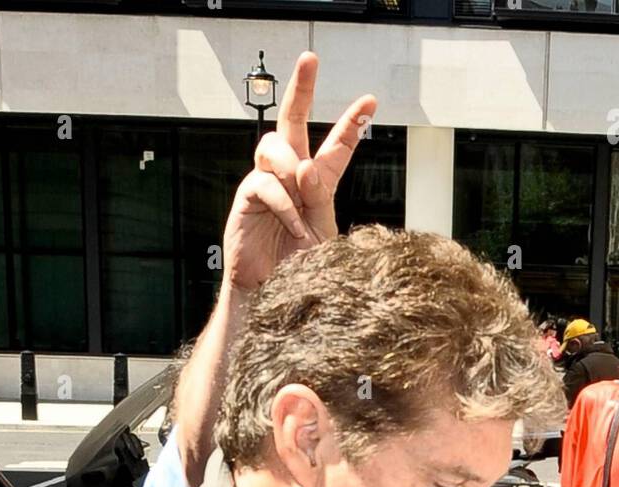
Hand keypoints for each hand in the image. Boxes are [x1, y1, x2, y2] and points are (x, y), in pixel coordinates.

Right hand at [223, 52, 376, 291]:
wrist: (271, 295)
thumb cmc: (298, 268)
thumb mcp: (323, 233)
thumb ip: (321, 199)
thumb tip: (307, 166)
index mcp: (316, 185)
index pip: (335, 147)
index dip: (352, 124)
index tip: (371, 101)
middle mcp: (290, 176)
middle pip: (292, 121)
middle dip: (302, 88)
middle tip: (310, 58)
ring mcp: (267, 183)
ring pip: (274, 146)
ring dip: (291, 167)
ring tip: (301, 198)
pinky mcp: (247, 198)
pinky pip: (263, 183)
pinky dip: (282, 203)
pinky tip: (293, 224)